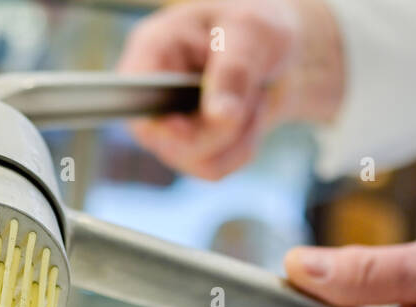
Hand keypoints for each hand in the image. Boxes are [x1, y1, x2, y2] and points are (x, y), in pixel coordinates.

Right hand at [116, 0, 343, 179]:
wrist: (279, 56)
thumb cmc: (257, 29)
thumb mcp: (251, 32)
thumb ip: (234, 71)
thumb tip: (220, 116)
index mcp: (154, 48)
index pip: (136, 99)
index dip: (162, 124)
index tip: (193, 125)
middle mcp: (153, 91)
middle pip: (169, 141)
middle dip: (222, 129)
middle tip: (255, 96)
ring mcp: (167, 126)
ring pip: (197, 161)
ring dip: (238, 138)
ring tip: (253, 99)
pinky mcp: (186, 149)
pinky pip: (213, 169)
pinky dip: (241, 149)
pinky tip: (249, 119)